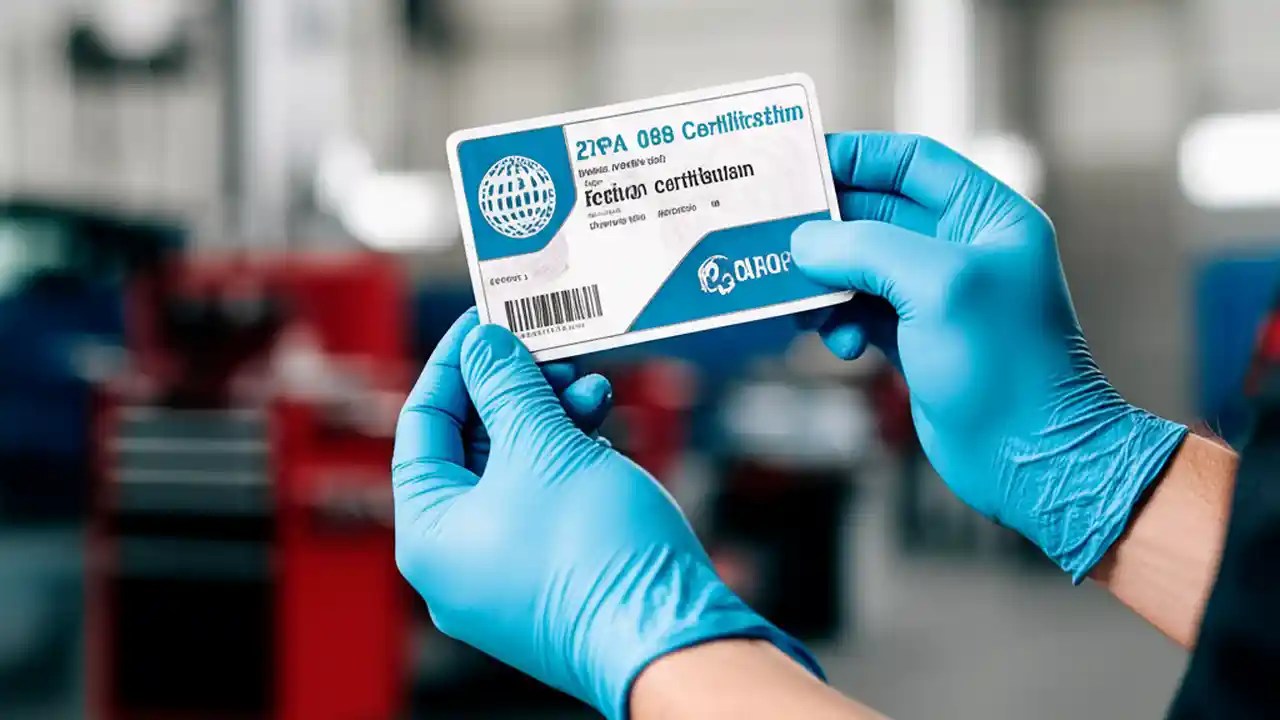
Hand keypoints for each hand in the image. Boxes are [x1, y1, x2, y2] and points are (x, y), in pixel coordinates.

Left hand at [392, 310, 819, 718]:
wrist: (672, 636)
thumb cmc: (597, 557)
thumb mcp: (543, 446)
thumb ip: (506, 386)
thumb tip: (483, 346)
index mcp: (429, 535)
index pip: (422, 426)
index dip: (454, 364)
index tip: (481, 323)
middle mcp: (458, 561)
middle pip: (471, 447)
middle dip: (514, 391)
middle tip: (547, 352)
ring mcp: (504, 573)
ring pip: (515, 472)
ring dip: (548, 419)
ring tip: (588, 388)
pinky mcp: (552, 576)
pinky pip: (544, 500)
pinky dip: (567, 458)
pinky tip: (598, 428)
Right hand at [791, 132, 1186, 579]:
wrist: (1030, 460)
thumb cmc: (1007, 369)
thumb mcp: (938, 287)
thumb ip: (868, 248)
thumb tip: (807, 242)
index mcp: (987, 218)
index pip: (913, 163)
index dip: (858, 156)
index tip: (802, 160)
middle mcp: (962, 250)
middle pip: (876, 214)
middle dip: (827, 227)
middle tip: (777, 234)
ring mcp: (938, 297)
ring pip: (860, 265)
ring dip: (826, 280)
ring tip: (806, 303)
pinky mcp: (916, 339)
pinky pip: (859, 310)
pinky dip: (839, 320)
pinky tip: (838, 342)